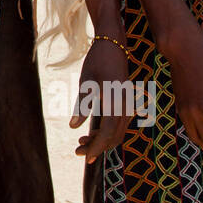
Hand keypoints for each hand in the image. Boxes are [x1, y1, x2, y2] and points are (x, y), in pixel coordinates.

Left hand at [70, 37, 134, 163]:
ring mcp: (128, 105)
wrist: (113, 45)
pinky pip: (119, 124)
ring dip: (101, 140)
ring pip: (117, 132)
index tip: (84, 157)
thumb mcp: (86, 83)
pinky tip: (91, 132)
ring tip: (80, 142)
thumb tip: (73, 127)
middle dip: (97, 147)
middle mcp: (126, 106)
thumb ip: (82, 106)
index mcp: (116, 103)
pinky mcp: (126, 102)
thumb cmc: (96, 62)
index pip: (107, 134)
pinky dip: (106, 131)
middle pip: (114, 136)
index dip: (96, 147)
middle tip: (77, 151)